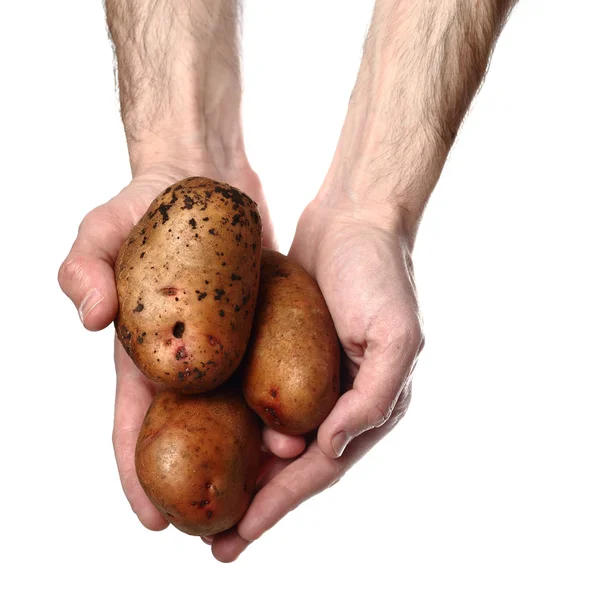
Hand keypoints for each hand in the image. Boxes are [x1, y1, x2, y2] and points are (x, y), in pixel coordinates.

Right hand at [58, 161, 274, 529]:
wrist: (205, 176)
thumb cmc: (148, 199)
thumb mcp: (104, 224)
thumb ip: (84, 265)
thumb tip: (91, 317)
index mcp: (141, 349)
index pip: (132, 423)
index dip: (136, 475)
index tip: (154, 522)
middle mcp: (184, 358)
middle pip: (190, 435)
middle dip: (204, 483)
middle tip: (225, 532)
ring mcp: (223, 347)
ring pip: (235, 416)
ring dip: (250, 455)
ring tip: (275, 490)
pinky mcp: (257, 330)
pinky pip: (267, 379)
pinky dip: (277, 409)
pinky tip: (300, 435)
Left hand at [209, 199, 423, 560]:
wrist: (354, 218)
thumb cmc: (379, 272)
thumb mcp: (396, 333)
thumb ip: (374, 396)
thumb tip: (332, 446)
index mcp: (369, 404)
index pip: (321, 466)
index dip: (282, 504)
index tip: (240, 535)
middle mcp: (339, 398)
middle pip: (292, 465)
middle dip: (256, 506)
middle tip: (213, 544)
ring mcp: (310, 378)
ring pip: (272, 440)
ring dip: (243, 476)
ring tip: (205, 510)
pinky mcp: (285, 354)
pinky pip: (259, 400)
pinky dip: (236, 428)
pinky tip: (206, 443)